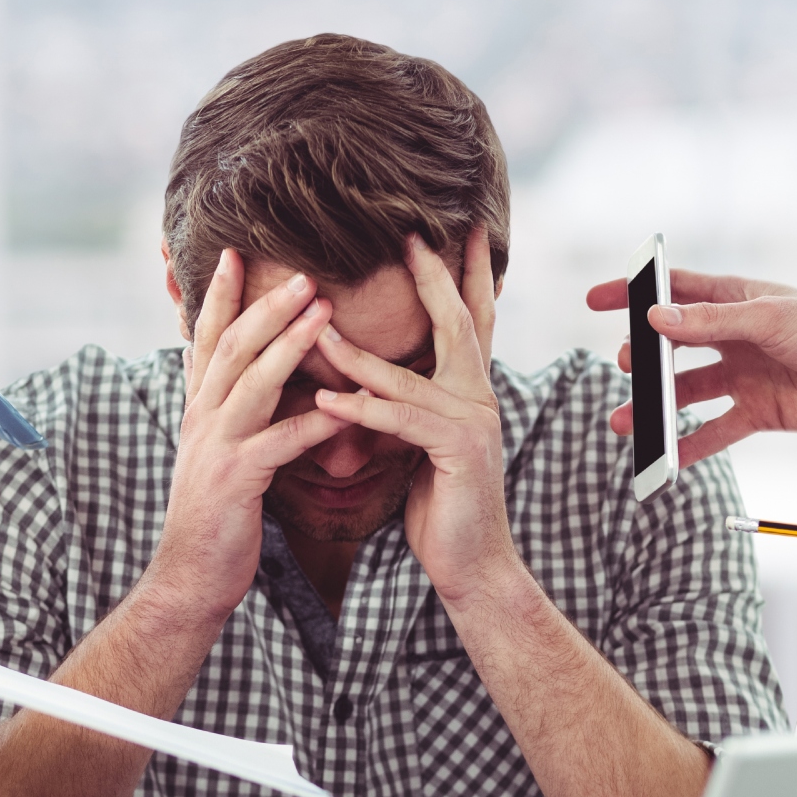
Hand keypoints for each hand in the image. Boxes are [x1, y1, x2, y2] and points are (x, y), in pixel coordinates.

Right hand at [153, 249, 347, 618]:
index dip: (220, 296)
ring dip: (289, 344)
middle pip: (232, 347)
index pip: (208, 339)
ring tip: (325, 312)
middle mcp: (202, 419)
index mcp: (199, 409)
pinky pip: (280, 443)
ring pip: (253, 382)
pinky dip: (314, 422)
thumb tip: (245, 380)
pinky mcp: (236, 480)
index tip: (236, 253)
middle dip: (265, 305)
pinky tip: (346, 407)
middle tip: (303, 270)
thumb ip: (230, 414)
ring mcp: (215, 447)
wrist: (189, 577)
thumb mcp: (217, 453)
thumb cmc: (215, 516)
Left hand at [313, 229, 518, 605]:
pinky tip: (326, 400)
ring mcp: (474, 422)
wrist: (472, 565)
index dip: (464, 274)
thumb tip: (371, 378)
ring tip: (316, 327)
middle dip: (434, 277)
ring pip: (409, 375)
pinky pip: (401, 420)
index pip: (470, 320)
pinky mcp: (457, 451)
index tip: (458, 230)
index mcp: (471, 391)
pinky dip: (361, 409)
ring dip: (357, 353)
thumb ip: (407, 407)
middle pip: (458, 323)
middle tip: (410, 235)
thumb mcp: (421, 445)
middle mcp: (480, 398)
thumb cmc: (441, 507)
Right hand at [585, 270, 796, 464]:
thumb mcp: (768, 319)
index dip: (633, 293)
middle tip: (625, 366)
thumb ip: (710, 322)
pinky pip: (715, 431)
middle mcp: (734, 337)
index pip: (673, 291)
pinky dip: (689, 446)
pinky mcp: (758, 412)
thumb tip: (655, 320)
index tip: (595, 300)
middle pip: (673, 347)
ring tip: (624, 422)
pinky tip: (664, 458)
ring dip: (655, 407)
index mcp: (735, 300)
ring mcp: (744, 376)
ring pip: (686, 393)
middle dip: (642, 358)